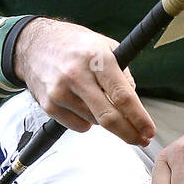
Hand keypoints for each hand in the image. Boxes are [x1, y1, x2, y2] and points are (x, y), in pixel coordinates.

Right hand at [12, 17, 155, 144]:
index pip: (123, 95)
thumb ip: (123, 73)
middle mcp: (78, 75)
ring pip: (95, 122)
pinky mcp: (49, 105)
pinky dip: (86, 121)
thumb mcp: (105, 46)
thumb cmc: (74, 45)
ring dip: (104, 120)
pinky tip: (81, 104)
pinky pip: (78, 126)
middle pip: (109, 117)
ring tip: (97, 99)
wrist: (34, 44)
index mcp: (97, 58)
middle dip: (129, 133)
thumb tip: (134, 102)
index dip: (139, 117)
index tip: (149, 130)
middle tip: (140, 140)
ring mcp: (61, 91)